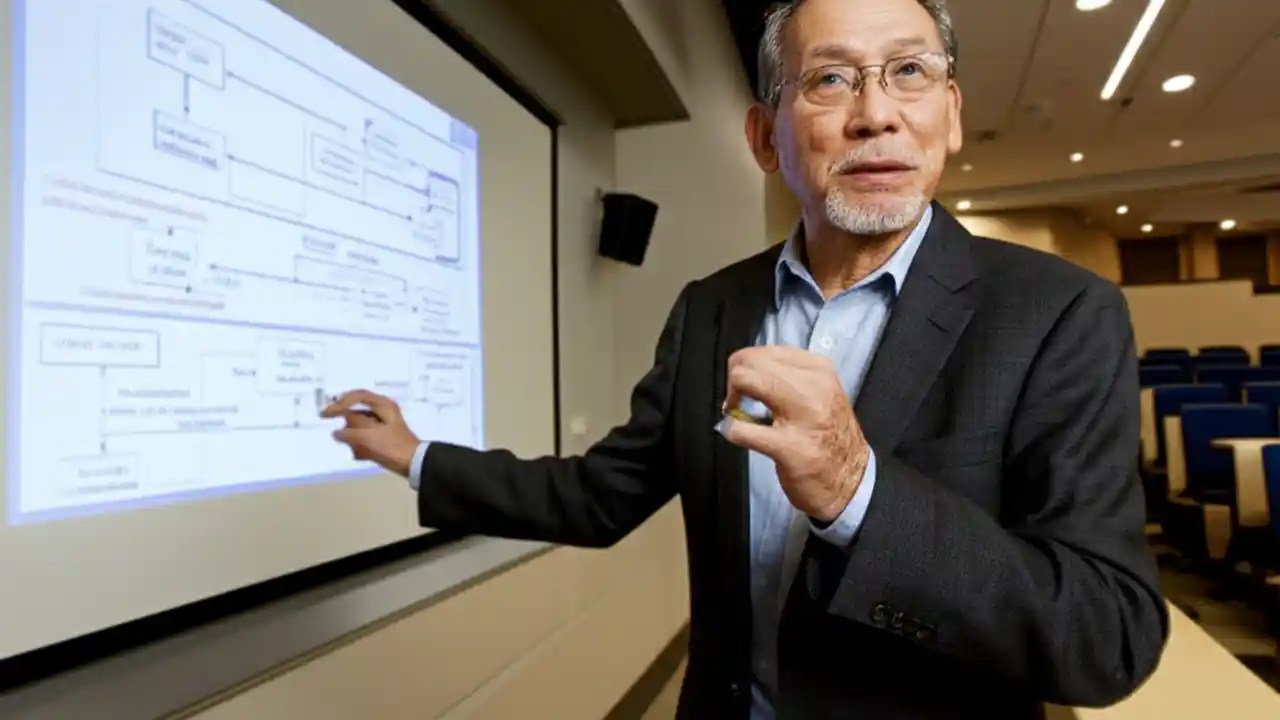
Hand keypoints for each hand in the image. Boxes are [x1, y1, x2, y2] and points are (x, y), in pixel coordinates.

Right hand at [321, 389, 420, 477]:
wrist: (415, 463)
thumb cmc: (392, 447)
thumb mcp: (368, 438)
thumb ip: (350, 434)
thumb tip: (337, 432)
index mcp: (382, 405)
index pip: (357, 397)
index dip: (339, 404)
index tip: (326, 414)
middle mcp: (383, 411)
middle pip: (358, 410)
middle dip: (345, 420)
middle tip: (331, 423)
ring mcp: (384, 424)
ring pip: (361, 424)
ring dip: (352, 434)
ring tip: (348, 444)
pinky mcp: (384, 437)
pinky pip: (367, 437)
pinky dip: (360, 443)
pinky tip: (358, 453)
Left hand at [719, 346, 868, 523]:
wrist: (850, 481)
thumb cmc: (828, 436)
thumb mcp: (820, 393)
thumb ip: (789, 376)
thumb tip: (749, 367)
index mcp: (819, 369)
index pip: (766, 350)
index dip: (746, 365)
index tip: (747, 385)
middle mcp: (814, 387)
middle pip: (751, 362)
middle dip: (734, 380)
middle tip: (736, 401)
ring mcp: (803, 416)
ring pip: (746, 382)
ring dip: (732, 399)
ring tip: (737, 415)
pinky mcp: (790, 447)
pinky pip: (742, 430)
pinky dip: (731, 430)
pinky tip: (736, 434)